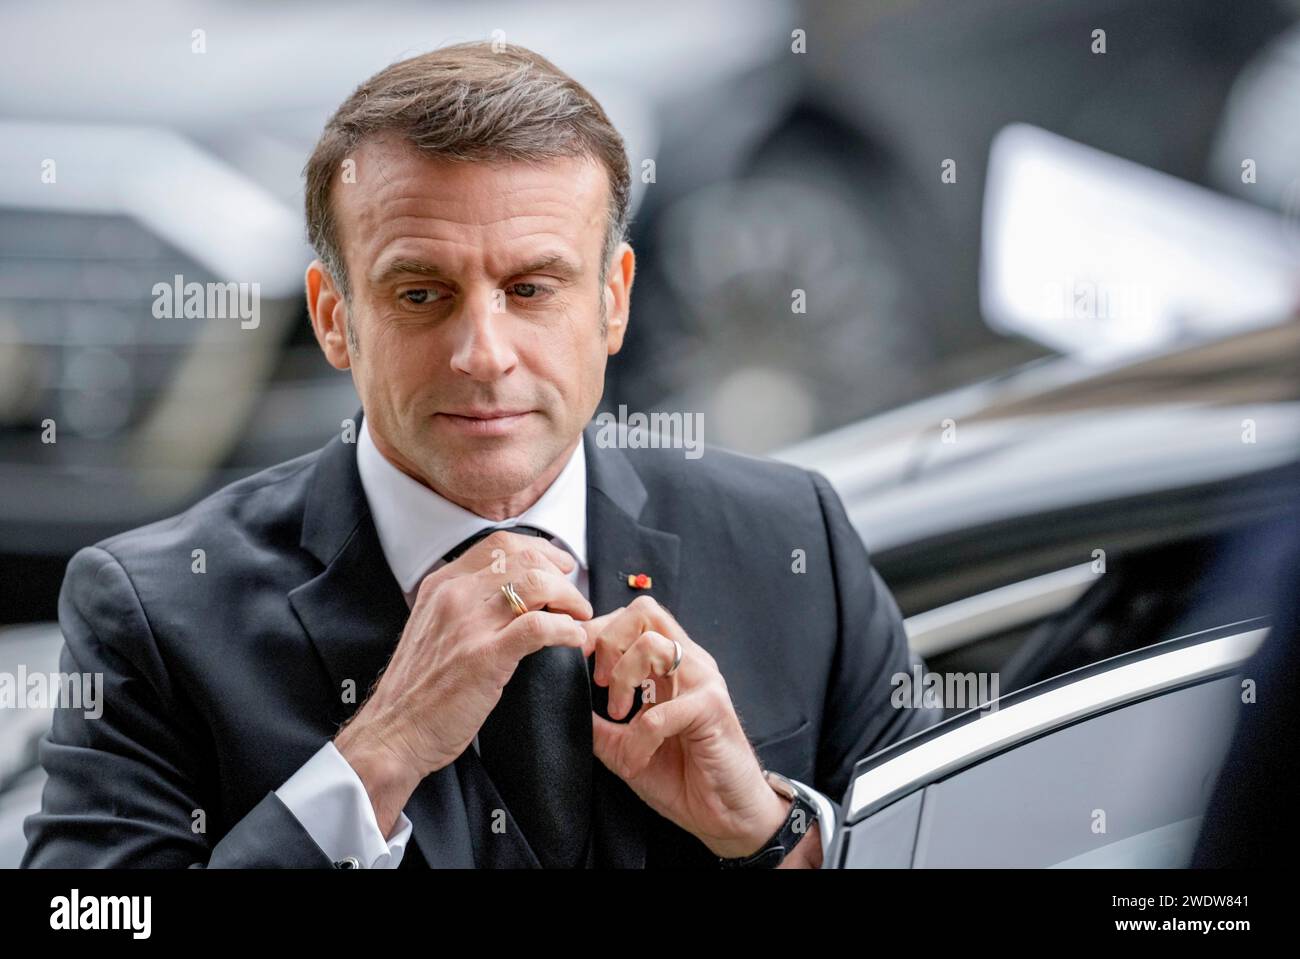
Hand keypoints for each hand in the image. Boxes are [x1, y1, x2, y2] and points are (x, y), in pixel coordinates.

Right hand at [335, 530, 592, 832]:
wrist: (393, 733)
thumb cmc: (417, 690)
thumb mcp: (433, 627)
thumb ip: (464, 605)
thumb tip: (511, 594)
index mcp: (441, 585)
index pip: (500, 544)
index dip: (540, 550)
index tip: (559, 566)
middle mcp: (454, 596)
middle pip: (525, 558)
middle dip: (561, 575)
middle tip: (575, 597)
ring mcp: (469, 625)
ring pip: (537, 584)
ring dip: (570, 599)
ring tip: (578, 618)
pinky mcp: (485, 658)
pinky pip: (540, 627)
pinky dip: (567, 630)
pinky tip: (573, 639)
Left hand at [582, 595, 793, 858]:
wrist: (727, 815)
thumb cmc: (683, 778)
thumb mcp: (626, 749)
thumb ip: (601, 724)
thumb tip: (567, 704)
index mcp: (671, 666)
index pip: (635, 617)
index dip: (600, 630)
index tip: (580, 661)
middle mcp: (689, 664)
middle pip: (645, 611)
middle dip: (609, 640)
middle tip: (600, 682)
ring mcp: (703, 682)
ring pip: (652, 645)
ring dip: (623, 680)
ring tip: (619, 716)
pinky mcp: (712, 708)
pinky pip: (661, 711)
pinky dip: (638, 737)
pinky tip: (637, 758)